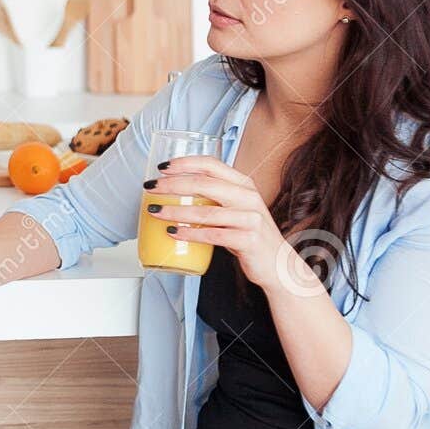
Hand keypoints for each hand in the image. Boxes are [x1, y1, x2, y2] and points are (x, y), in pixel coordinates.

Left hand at [146, 155, 301, 292]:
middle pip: (205, 184)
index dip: (185, 163)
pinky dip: (190, 233)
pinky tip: (173, 233)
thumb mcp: (236, 210)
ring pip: (206, 211)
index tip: (162, 167)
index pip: (212, 165)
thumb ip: (216, 198)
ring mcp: (250, 218)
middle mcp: (249, 197)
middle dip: (173, 184)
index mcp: (244, 185)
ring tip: (155, 211)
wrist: (278, 265)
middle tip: (150, 188)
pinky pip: (213, 235)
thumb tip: (176, 192)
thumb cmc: (249, 236)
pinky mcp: (248, 240)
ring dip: (175, 211)